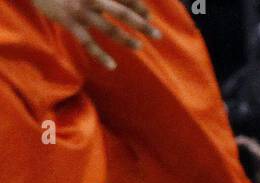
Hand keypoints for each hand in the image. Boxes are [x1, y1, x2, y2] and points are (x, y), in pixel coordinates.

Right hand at [32, 0, 159, 69]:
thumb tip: (116, 2)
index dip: (138, 6)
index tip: (148, 16)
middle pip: (122, 13)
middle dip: (141, 24)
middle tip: (158, 35)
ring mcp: (80, 11)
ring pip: (108, 28)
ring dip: (125, 39)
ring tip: (138, 47)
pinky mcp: (67, 21)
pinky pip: (87, 41)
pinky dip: (99, 54)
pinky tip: (111, 65)